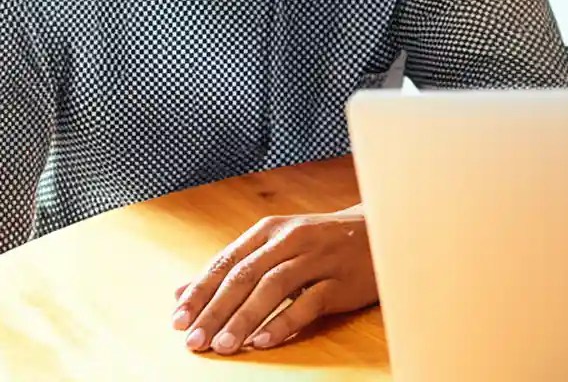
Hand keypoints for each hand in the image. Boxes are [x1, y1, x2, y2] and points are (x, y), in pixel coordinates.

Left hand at [172, 209, 378, 354]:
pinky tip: (264, 340)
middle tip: (194, 340)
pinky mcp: (340, 279)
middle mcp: (291, 240)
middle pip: (245, 276)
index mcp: (271, 231)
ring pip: (273, 287)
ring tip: (223, 345)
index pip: (226, 262)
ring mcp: (317, 258)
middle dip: (215, 310)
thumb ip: (231, 268)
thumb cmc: (321, 242)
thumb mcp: (276, 246)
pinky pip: (308, 302)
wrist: (381, 231)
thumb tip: (179, 293)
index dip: (200, 292)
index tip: (177, 321)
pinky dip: (284, 321)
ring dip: (244, 318)